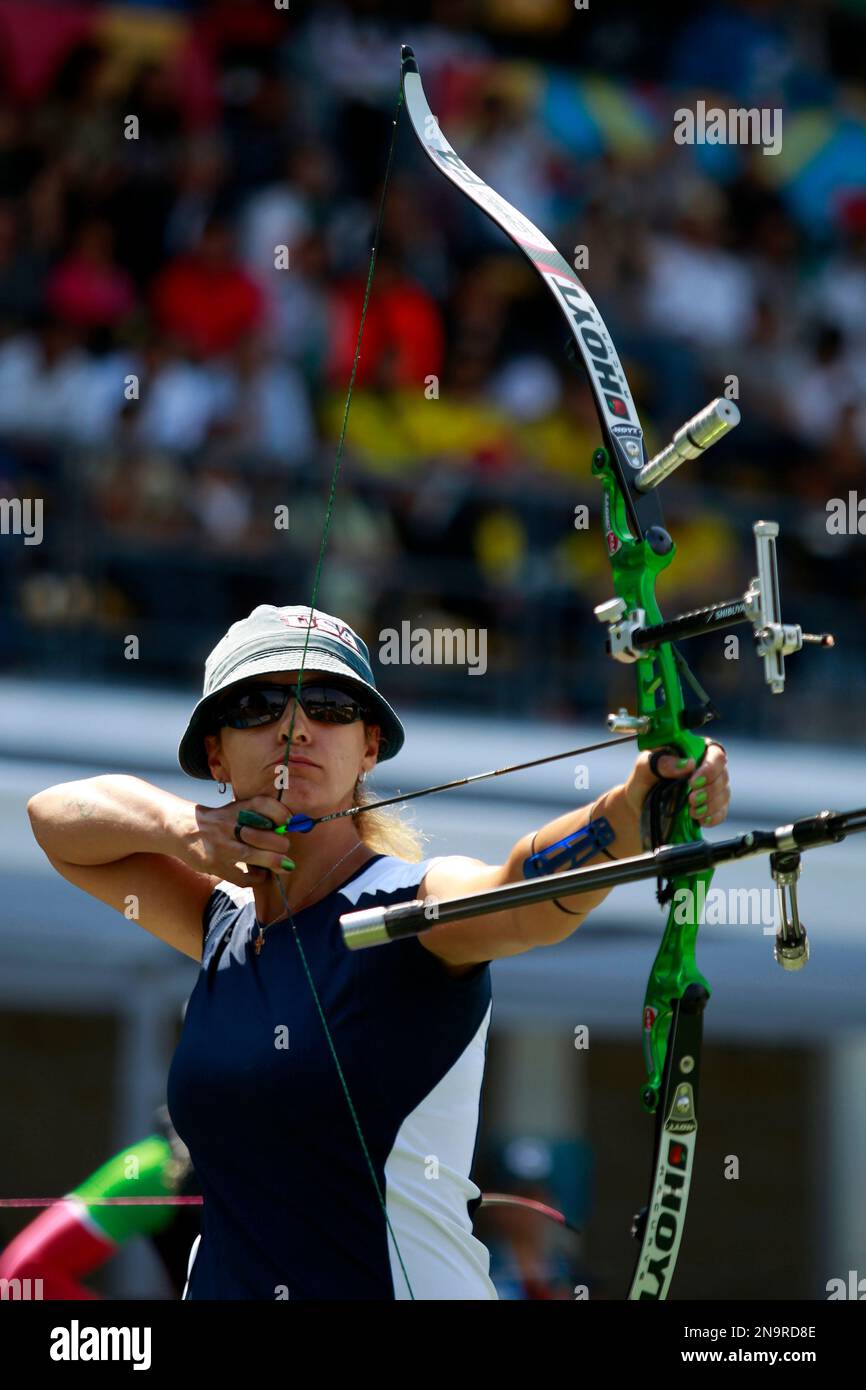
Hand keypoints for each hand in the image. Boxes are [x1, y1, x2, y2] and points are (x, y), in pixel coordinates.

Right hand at [173, 795, 294, 888]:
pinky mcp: (214, 864)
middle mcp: (228, 824)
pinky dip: (255, 879)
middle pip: (261, 834)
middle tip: (285, 849)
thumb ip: (258, 817)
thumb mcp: (235, 811)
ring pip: (251, 855)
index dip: (281, 813)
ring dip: (273, 862)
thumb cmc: (218, 821)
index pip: (263, 804)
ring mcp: (220, 846)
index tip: (289, 822)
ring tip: (284, 866)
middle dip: (280, 844)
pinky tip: (260, 875)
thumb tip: (288, 829)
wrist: (183, 829)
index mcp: (236, 808)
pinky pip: (240, 877)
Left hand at [623, 743, 730, 827]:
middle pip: (722, 775)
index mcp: (693, 750)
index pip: (715, 753)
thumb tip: (686, 764)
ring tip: (692, 811)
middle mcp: (706, 767)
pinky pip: (721, 812)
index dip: (710, 768)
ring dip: (710, 805)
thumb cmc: (643, 782)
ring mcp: (710, 788)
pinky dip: (713, 817)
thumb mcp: (644, 768)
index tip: (693, 782)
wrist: (638, 809)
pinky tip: (700, 819)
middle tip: (691, 799)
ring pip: (724, 794)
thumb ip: (661, 762)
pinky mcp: (711, 807)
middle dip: (709, 790)